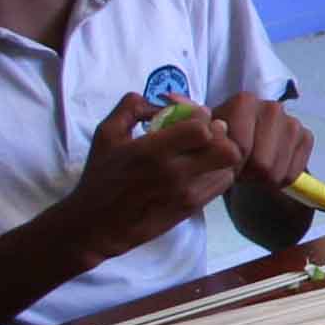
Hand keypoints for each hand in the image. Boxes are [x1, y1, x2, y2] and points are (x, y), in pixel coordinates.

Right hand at [57, 95, 238, 263]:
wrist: (95, 225)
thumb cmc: (100, 176)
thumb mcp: (106, 133)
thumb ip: (132, 107)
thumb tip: (162, 99)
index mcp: (151, 151)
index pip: (201, 128)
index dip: (201, 117)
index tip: (191, 118)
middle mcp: (173, 173)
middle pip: (225, 149)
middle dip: (219, 136)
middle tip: (206, 134)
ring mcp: (185, 194)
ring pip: (228, 167)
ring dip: (221, 155)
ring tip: (205, 152)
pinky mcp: (190, 209)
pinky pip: (221, 185)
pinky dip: (217, 173)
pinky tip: (201, 170)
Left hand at [212, 95, 317, 195]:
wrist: (242, 145)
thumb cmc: (222, 142)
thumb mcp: (207, 140)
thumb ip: (211, 140)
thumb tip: (224, 145)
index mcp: (244, 102)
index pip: (240, 148)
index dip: (229, 165)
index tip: (223, 163)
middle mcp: (272, 107)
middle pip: (261, 163)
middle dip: (247, 174)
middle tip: (240, 169)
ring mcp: (292, 122)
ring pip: (276, 172)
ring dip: (262, 179)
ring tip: (252, 170)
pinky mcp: (306, 137)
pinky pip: (292, 174)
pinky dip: (279, 180)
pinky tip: (269, 169)